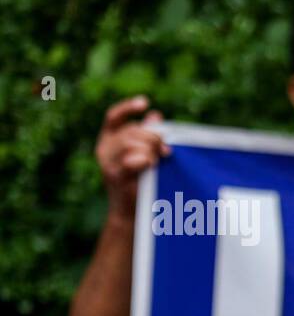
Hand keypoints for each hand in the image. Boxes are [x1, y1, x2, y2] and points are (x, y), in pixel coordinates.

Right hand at [96, 96, 170, 220]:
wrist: (131, 212)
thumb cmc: (140, 183)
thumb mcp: (143, 156)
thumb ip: (147, 136)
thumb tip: (156, 116)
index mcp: (109, 141)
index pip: (114, 117)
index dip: (128, 108)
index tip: (145, 103)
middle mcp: (104, 149)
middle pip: (130, 131)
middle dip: (152, 137)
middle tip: (166, 149)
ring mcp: (107, 162)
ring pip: (131, 142)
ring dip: (150, 148)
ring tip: (159, 160)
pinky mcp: (115, 176)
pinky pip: (131, 160)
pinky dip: (144, 159)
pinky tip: (151, 164)